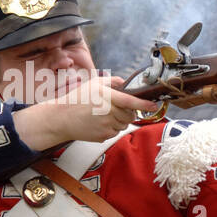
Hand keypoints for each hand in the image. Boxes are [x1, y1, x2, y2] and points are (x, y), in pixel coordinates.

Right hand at [13, 75, 150, 149]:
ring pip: (124, 124)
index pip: (131, 102)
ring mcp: (106, 125)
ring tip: (104, 115)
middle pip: (130, 115)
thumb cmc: (78, 99)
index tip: (154, 105)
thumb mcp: (94, 83)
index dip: (144, 104)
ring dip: (120, 120)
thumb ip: (113, 81)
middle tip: (115, 108)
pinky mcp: (104, 136)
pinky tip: (100, 122)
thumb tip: (127, 83)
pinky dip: (112, 128)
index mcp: (107, 97)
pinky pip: (115, 132)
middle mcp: (108, 112)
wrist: (62, 118)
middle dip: (127, 112)